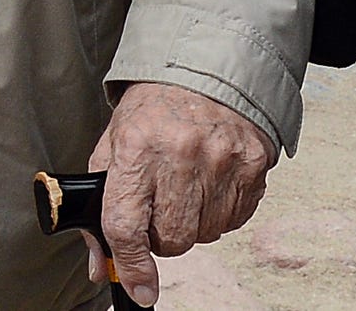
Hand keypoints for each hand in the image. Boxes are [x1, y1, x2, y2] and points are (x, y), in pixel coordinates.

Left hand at [82, 84, 274, 307]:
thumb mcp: (113, 146)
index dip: (131, 265)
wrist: (203, 67)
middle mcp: (182, 155)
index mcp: (138, 148)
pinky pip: (234, 219)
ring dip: (191, 222)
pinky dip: (219, 211)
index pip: (127, 225)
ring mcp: (223, 161)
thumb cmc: (152, 109)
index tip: (138, 288)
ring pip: (204, 234)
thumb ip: (102, 207)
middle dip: (161, 235)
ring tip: (184, 185)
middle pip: (172, 238)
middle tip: (158, 206)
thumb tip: (102, 266)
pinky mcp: (253, 166)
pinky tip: (209, 181)